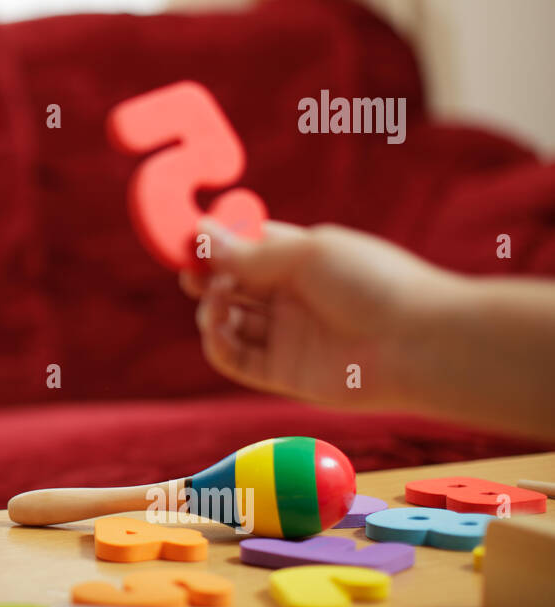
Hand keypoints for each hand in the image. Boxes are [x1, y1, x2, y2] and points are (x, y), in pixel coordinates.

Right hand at [179, 218, 461, 410]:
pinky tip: (217, 327)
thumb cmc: (373, 283)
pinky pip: (235, 359)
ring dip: (211, 309)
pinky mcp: (282, 372)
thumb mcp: (306, 254)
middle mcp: (290, 297)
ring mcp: (285, 335)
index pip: (245, 247)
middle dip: (205, 277)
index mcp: (299, 259)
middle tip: (193, 274)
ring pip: (227, 321)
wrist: (418, 343)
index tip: (188, 240)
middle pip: (230, 285)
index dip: (215, 244)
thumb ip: (248, 252)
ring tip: (219, 300)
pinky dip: (216, 343)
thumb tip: (198, 234)